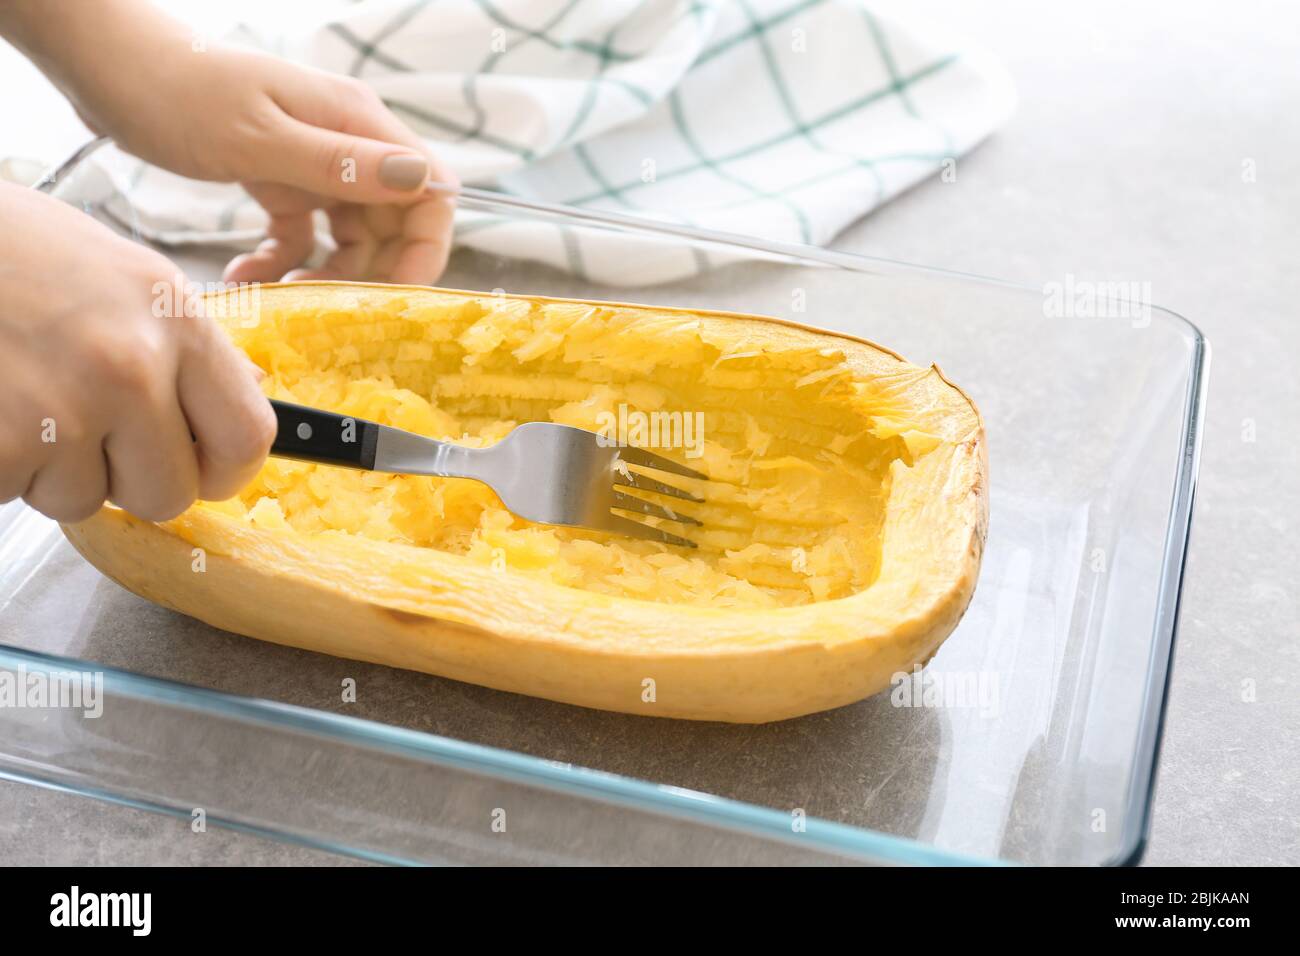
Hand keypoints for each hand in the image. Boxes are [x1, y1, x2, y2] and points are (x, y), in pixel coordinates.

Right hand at [0, 184, 275, 521]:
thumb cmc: (10, 249)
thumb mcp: (122, 274)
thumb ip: (182, 345)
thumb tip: (246, 394)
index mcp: (173, 320)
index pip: (246, 438)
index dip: (223, 470)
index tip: (202, 469)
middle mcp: (127, 367)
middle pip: (168, 493)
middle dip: (126, 477)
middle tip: (83, 428)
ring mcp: (59, 412)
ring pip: (83, 500)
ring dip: (50, 468)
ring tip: (19, 394)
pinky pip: (15, 492)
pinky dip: (0, 466)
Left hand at [2, 0, 456, 284]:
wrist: (109, 68)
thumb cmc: (178, 91)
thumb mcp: (259, 138)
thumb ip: (341, 165)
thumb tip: (420, 182)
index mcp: (356, 123)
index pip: (429, 189)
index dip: (426, 247)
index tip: (399, 296)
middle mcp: (346, 144)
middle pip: (393, 224)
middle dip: (372, 275)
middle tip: (330, 312)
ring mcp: (313, 164)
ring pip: (350, 239)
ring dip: (326, 278)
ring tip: (284, 301)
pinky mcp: (279, 181)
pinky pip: (301, 238)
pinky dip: (281, 265)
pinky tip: (245, 279)